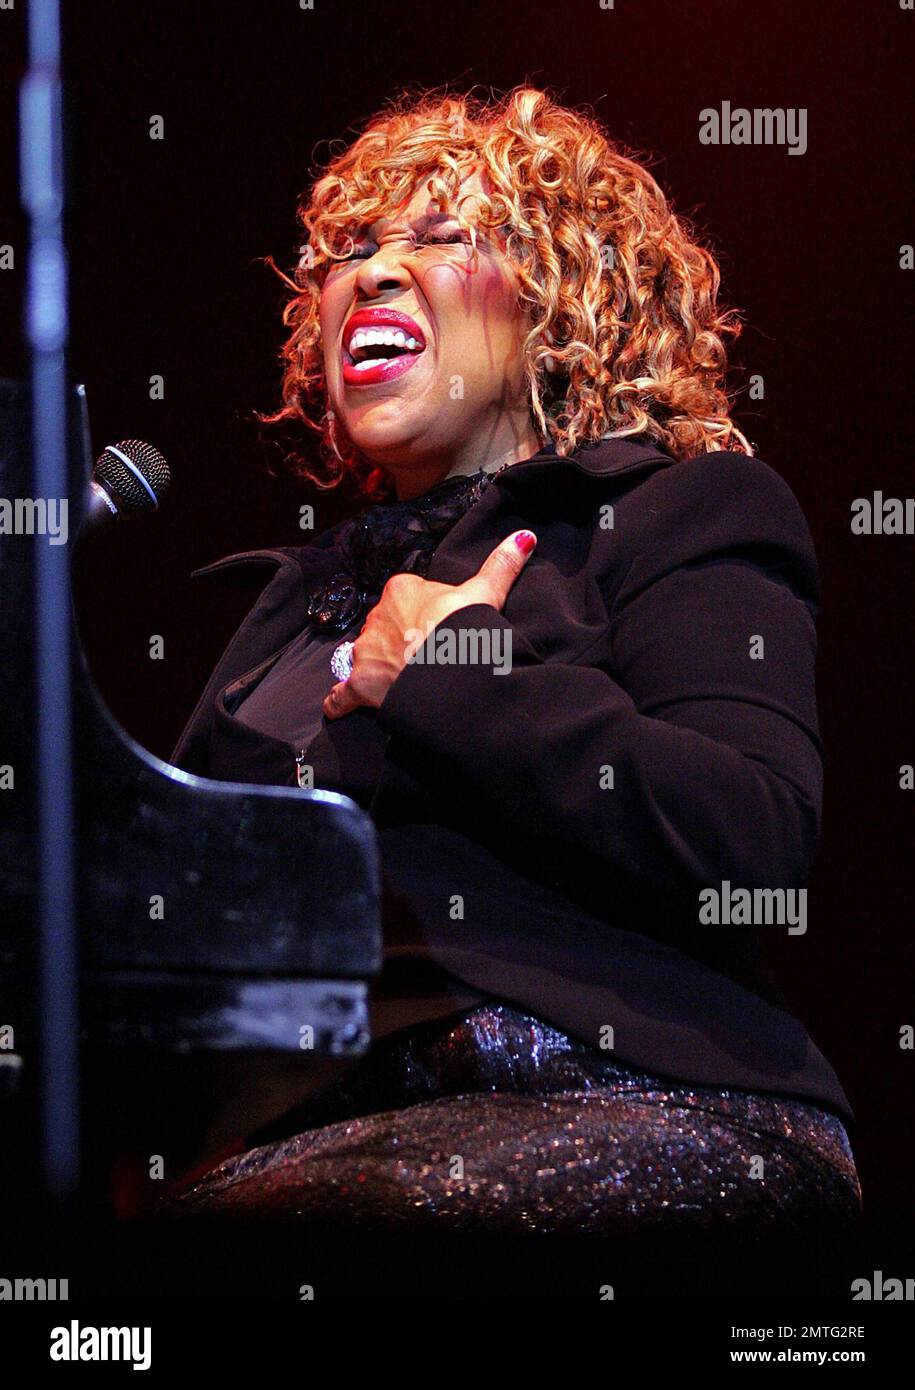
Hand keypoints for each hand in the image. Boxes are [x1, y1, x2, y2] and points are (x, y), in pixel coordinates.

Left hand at [323, 529, 536, 718]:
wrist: (449, 672)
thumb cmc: (465, 628)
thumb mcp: (485, 592)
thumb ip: (501, 565)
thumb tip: (524, 537)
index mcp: (402, 590)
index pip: (407, 595)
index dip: (423, 611)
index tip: (439, 626)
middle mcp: (377, 617)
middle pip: (386, 625)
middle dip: (400, 638)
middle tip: (425, 655)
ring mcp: (366, 652)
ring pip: (366, 654)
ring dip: (376, 664)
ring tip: (397, 679)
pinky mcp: (359, 685)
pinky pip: (342, 694)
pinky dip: (340, 701)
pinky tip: (340, 706)